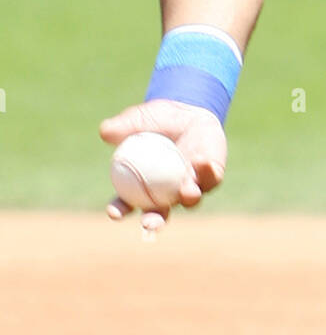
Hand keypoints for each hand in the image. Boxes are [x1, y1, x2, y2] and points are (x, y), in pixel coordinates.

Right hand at [99, 99, 226, 233]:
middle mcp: (166, 193)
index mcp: (141, 186)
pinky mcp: (211, 175)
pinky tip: (201, 162)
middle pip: (158, 214)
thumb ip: (121, 126)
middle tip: (150, 223)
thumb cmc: (156, 119)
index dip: (119, 210)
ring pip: (189, 200)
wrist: (188, 111)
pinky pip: (210, 177)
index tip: (114, 211)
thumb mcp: (137, 119)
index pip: (126, 204)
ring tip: (184, 191)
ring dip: (187, 198)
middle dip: (154, 222)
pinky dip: (206, 172)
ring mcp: (190, 186)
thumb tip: (105, 132)